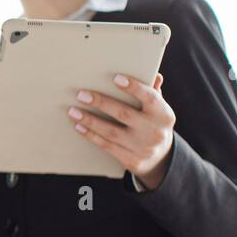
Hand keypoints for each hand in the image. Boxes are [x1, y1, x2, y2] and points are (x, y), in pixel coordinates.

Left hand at [67, 72, 175, 189]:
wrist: (160, 158)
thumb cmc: (153, 124)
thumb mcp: (158, 110)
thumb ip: (154, 93)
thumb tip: (156, 76)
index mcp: (164, 115)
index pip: (151, 98)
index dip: (135, 88)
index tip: (116, 78)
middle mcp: (155, 132)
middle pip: (124, 114)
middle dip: (101, 103)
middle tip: (81, 94)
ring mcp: (143, 148)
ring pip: (111, 132)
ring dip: (89, 120)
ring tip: (73, 111)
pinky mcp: (131, 160)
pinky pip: (107, 146)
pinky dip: (91, 135)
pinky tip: (78, 126)